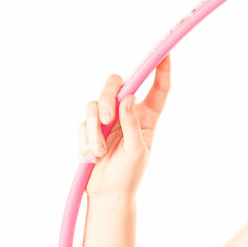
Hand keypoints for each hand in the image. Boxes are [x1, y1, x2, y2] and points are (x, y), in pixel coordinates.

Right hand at [78, 53, 171, 198]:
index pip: (158, 89)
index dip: (161, 71)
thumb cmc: (129, 173)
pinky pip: (83, 123)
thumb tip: (129, 97)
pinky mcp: (90, 127)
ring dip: (95, 129)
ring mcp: (106, 118)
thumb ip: (132, 124)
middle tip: (106, 119)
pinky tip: (92, 156)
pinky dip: (86, 140)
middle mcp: (126, 112)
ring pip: (94, 104)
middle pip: (116, 85)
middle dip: (107, 98)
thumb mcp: (137, 150)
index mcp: (147, 116)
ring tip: (100, 151)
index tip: (165, 54)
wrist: (107, 192)